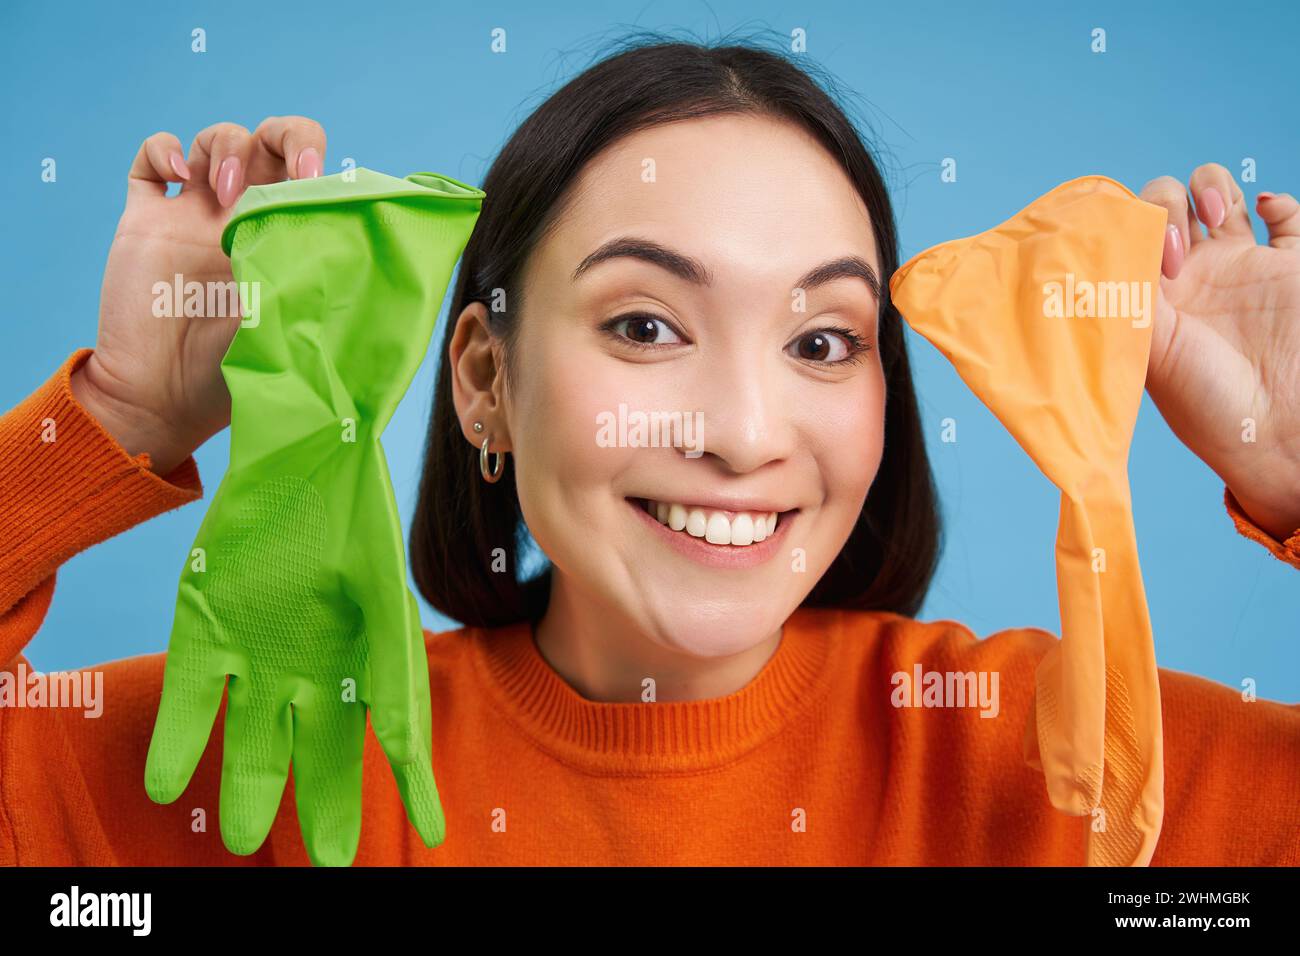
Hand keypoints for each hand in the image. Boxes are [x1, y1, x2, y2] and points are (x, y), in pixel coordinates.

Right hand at [71, 117, 326, 474]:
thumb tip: (367, 260)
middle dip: (286, 137)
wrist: (162, 397)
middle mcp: (245, 218)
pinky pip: (149, 159)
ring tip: (226, 191)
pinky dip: (164, 149)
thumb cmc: (232, 377)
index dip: (319, 162)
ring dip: (226, 146)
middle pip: (271, 141)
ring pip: (215, 139)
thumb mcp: (292, 326)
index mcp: (287, 239)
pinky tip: (179, 176)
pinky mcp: (145, 218)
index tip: (319, 182)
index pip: (312, 177)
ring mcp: (194, 214)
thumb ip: (318, 285)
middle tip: (292, 169)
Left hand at [1141, 164, 1299, 541]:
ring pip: (1216, 191)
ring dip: (1210, 186)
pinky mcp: (1290, 265)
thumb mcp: (1149, 354)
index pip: (1123, 234)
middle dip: (1164, 205)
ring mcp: (1239, 264)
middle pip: (1165, 201)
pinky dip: (1276, 200)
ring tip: (1217, 217)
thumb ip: (1124, 301)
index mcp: (1148, 295)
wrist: (1278, 433)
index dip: (1125, 225)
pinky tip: (1265, 212)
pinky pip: (1284, 212)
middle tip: (1173, 251)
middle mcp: (1189, 274)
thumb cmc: (1209, 408)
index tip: (1135, 253)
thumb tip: (1088, 261)